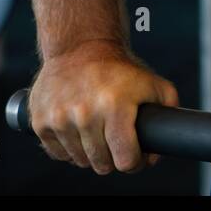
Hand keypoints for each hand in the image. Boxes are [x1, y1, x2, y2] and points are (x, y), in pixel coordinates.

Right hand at [29, 39, 178, 174]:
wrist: (80, 46)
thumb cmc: (121, 69)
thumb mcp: (155, 84)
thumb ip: (170, 115)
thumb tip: (157, 151)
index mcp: (115, 106)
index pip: (125, 160)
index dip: (135, 162)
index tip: (136, 155)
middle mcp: (85, 114)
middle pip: (102, 164)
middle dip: (113, 158)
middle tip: (117, 142)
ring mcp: (59, 119)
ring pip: (80, 161)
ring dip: (91, 153)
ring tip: (98, 132)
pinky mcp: (40, 121)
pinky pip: (58, 154)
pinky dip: (69, 148)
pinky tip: (79, 130)